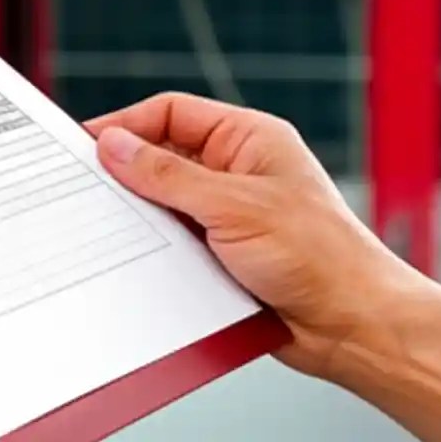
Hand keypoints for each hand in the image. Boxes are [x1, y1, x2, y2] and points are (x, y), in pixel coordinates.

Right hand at [85, 93, 427, 380]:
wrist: (354, 328)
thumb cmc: (321, 257)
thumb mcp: (234, 206)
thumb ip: (168, 175)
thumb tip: (115, 146)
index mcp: (248, 139)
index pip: (171, 114)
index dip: (126, 125)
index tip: (87, 144)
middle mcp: (236, 170)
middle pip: (161, 156)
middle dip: (128, 173)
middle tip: (89, 187)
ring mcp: (227, 213)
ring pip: (162, 202)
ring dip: (142, 216)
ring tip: (117, 227)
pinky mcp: (220, 252)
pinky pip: (171, 241)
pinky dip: (154, 249)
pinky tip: (142, 259)